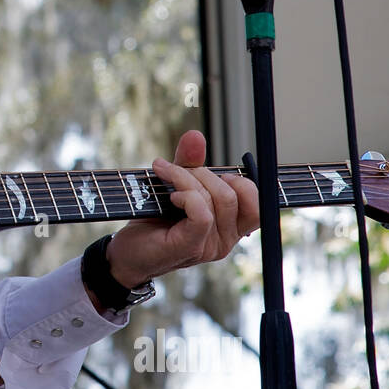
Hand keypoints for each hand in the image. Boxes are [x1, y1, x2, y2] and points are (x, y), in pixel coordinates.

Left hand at [95, 129, 258, 291]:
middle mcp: (227, 240)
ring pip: (219, 200)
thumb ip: (189, 163)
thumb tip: (195, 136)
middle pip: (235, 195)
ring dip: (189, 179)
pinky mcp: (192, 247)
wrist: (128, 253)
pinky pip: (203, 214)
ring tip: (165, 176)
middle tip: (176, 171)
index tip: (213, 174)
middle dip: (204, 173)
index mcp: (231, 227)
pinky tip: (171, 196)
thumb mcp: (174, 186)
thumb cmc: (153, 221)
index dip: (241, 181)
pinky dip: (187, 195)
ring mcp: (211, 246)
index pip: (260, 202)